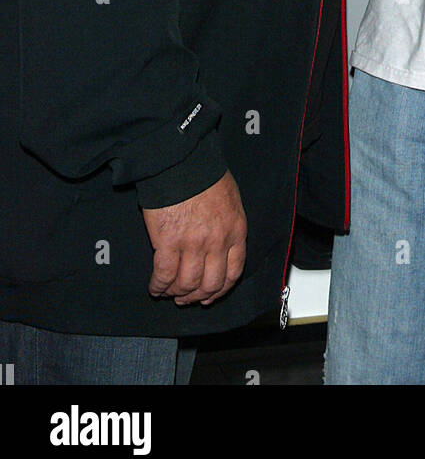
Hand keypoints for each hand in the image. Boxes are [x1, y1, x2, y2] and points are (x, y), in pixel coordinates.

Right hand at [142, 169, 246, 306]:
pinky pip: (164, 275)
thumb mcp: (230, 198)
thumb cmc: (204, 173)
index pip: (234, 272)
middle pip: (210, 283)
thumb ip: (228, 224)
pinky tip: (155, 287)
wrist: (182, 160)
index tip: (211, 294)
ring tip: (169, 292)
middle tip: (187, 298)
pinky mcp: (167, 242)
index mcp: (235, 229)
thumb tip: (221, 244)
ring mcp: (192, 243)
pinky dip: (158, 286)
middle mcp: (217, 241)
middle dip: (197, 296)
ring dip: (176, 293)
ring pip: (187, 284)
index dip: (221, 289)